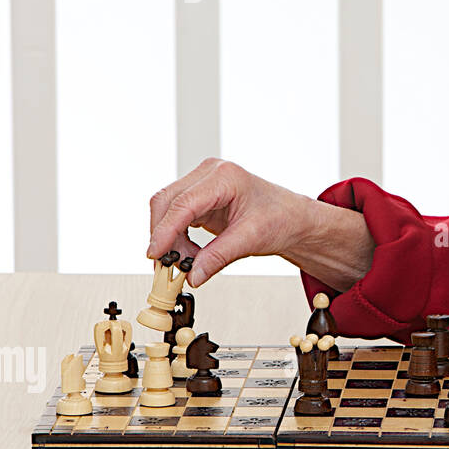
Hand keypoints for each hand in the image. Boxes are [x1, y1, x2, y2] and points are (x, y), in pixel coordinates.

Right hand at [147, 158, 314, 286]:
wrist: (292, 219)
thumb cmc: (281, 218)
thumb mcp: (251, 239)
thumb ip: (219, 256)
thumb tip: (193, 274)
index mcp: (225, 176)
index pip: (183, 203)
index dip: (165, 231)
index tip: (156, 254)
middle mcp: (210, 174)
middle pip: (167, 202)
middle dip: (163, 236)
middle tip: (168, 265)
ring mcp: (203, 183)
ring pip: (166, 209)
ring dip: (169, 238)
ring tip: (186, 261)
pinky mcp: (200, 198)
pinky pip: (176, 216)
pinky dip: (176, 237)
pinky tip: (189, 253)